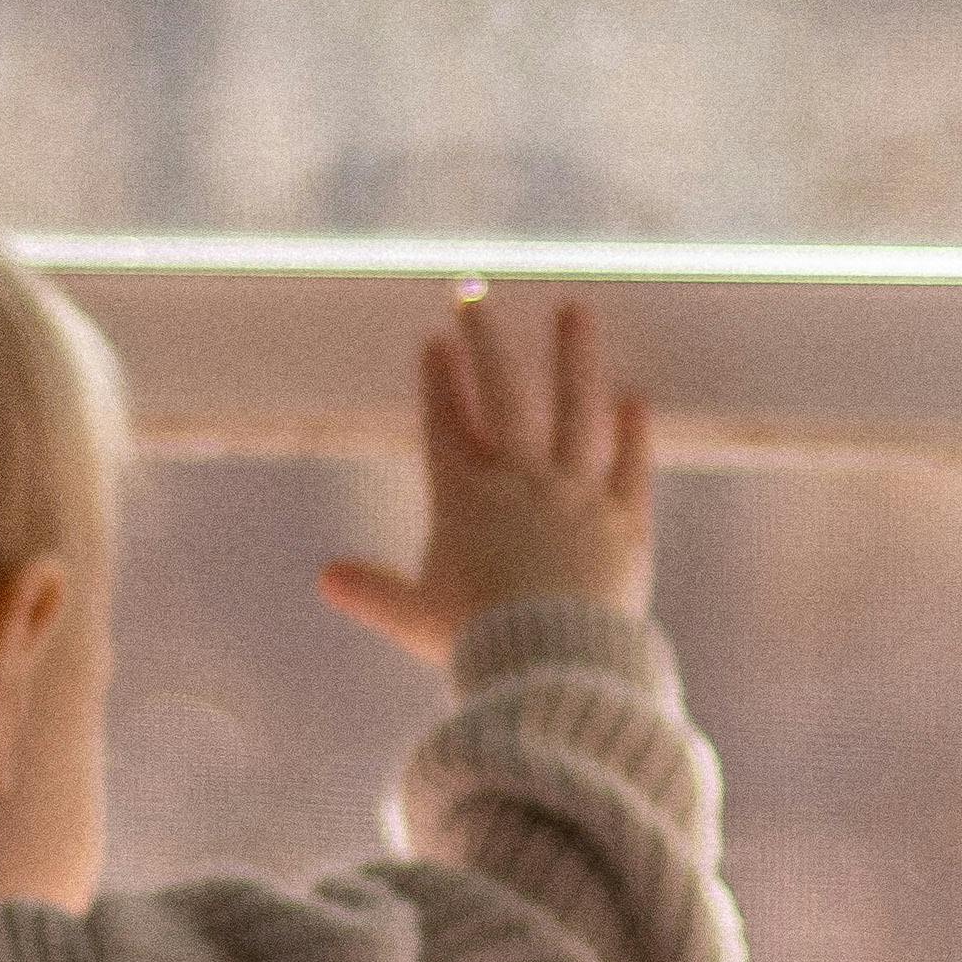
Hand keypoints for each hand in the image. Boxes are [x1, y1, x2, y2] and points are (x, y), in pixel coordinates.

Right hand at [320, 289, 656, 666]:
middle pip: (504, 396)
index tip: (434, 342)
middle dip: (486, 343)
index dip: (439, 383)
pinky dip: (636, 432)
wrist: (552, 664)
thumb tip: (326, 577)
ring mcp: (577, 494)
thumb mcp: (415, 617)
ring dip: (574, 357)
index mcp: (464, 499)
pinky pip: (632, 465)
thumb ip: (374, 592)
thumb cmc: (477, 643)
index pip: (446, 425)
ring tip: (575, 309)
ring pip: (577, 410)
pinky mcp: (626, 520)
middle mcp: (521, 481)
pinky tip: (635, 398)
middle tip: (474, 297)